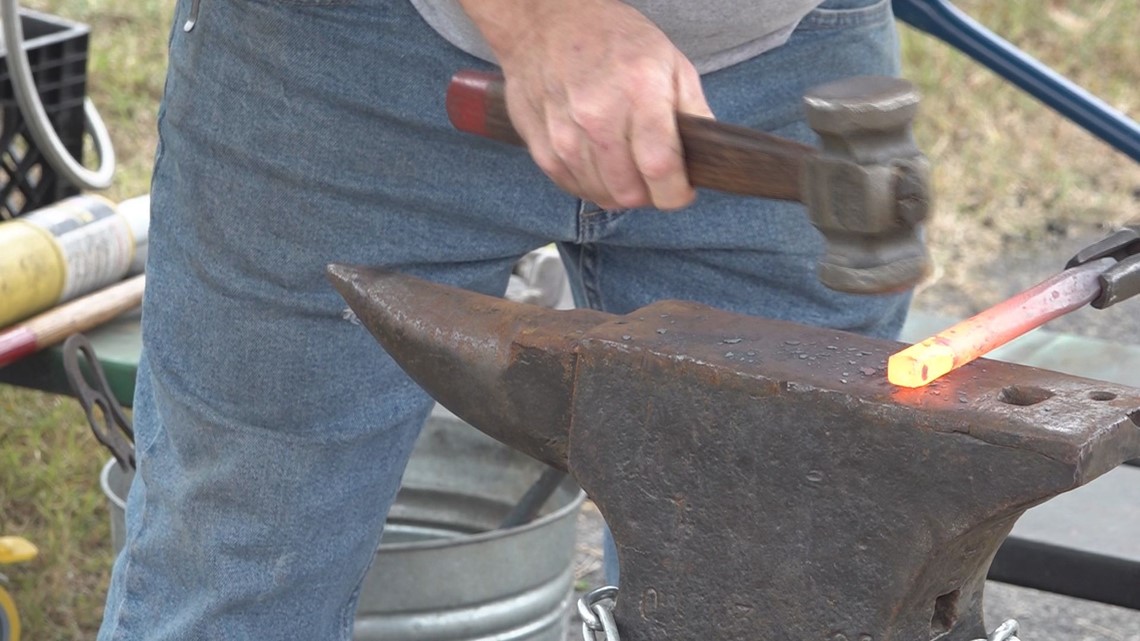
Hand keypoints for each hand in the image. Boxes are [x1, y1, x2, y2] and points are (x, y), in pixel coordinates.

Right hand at [460, 0, 713, 209]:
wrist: (546, 22)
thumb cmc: (613, 39)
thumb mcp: (669, 61)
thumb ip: (693, 110)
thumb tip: (707, 155)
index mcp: (639, 92)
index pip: (660, 169)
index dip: (676, 194)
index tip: (681, 191)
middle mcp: (598, 116)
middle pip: (629, 192)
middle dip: (650, 194)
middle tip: (654, 177)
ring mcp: (564, 134)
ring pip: (601, 195)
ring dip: (619, 190)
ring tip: (626, 164)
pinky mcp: (541, 146)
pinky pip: (573, 187)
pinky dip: (591, 185)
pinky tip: (599, 162)